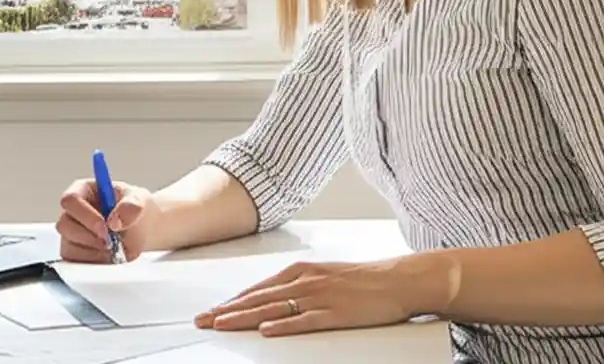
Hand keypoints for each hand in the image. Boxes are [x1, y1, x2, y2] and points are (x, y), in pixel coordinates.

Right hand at [56, 178, 154, 263]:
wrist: (142, 229)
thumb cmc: (135, 208)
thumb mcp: (139, 199)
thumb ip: (131, 206)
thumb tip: (115, 221)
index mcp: (83, 190)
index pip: (70, 199)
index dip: (85, 214)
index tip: (106, 226)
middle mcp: (72, 212)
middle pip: (64, 225)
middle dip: (90, 237)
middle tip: (111, 242)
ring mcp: (71, 234)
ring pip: (69, 246)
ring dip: (93, 251)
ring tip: (114, 249)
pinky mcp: (74, 253)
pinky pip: (75, 262)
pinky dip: (93, 262)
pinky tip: (109, 257)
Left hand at [194, 256, 448, 336]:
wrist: (400, 279)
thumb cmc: (365, 281)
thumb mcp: (326, 277)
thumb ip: (300, 287)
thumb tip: (274, 301)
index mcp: (301, 272)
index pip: (258, 289)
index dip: (232, 301)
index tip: (211, 311)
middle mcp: (306, 281)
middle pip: (258, 298)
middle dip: (227, 310)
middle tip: (203, 320)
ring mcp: (320, 296)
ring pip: (274, 308)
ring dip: (245, 317)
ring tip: (221, 325)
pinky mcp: (337, 312)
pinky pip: (306, 320)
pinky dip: (285, 325)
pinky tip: (267, 331)